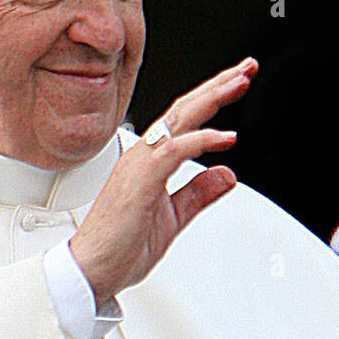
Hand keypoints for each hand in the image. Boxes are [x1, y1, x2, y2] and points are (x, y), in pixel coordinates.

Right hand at [68, 57, 257, 304]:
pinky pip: (174, 150)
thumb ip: (198, 194)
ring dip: (212, 99)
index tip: (237, 85)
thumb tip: (226, 175)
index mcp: (149, 162)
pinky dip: (201, 140)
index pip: (185, 121)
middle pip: (185, 109)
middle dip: (218, 86)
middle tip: (246, 68)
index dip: (212, 100)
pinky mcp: (140, 180)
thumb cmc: (120, 247)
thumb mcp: (173, 218)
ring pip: (180, 119)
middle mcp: (143, 156)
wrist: (92, 270)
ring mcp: (140, 165)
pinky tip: (225, 137)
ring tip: (239, 84)